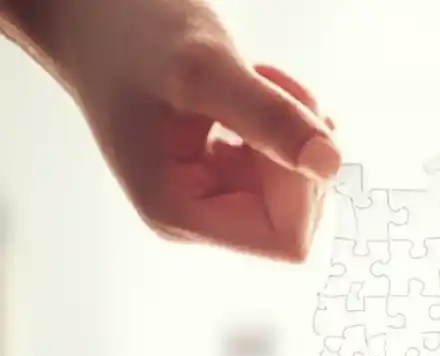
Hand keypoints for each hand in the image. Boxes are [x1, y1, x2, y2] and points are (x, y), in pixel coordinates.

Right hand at [35, 0, 340, 260]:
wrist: (97, 12)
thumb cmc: (134, 34)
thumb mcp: (207, 70)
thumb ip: (268, 117)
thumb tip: (334, 165)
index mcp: (179, 214)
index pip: (287, 240)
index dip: (301, 184)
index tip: (278, 120)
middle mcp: (198, 216)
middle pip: (301, 214)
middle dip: (300, 147)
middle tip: (268, 85)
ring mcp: (215, 194)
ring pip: (302, 183)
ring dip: (298, 124)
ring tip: (255, 77)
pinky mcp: (230, 169)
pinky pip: (292, 161)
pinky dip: (291, 117)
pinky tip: (256, 84)